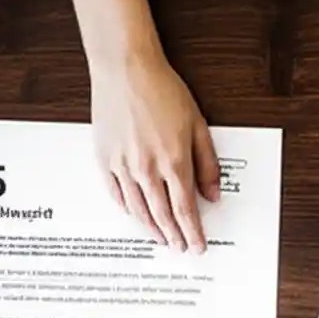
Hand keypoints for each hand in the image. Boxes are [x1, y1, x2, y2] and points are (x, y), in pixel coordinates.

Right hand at [90, 51, 219, 253]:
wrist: (125, 69)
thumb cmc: (162, 91)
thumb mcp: (197, 125)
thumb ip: (207, 164)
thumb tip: (213, 194)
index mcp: (174, 162)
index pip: (186, 210)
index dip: (193, 232)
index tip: (198, 245)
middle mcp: (147, 169)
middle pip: (162, 215)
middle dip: (174, 236)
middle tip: (180, 248)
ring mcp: (123, 166)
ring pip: (138, 210)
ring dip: (151, 228)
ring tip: (161, 238)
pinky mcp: (105, 159)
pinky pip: (117, 194)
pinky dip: (128, 209)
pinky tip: (135, 214)